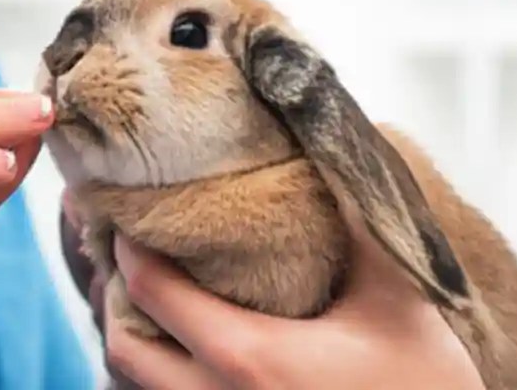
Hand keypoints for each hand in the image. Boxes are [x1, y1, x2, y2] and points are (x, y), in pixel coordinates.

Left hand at [99, 202, 486, 389]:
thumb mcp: (399, 303)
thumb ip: (363, 225)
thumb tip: (341, 150)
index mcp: (247, 357)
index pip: (149, 288)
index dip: (125, 245)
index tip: (124, 213)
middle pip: (122, 347)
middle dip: (116, 298)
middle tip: (133, 257)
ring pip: (139, 387)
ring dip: (139, 340)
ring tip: (159, 300)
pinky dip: (163, 379)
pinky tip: (190, 350)